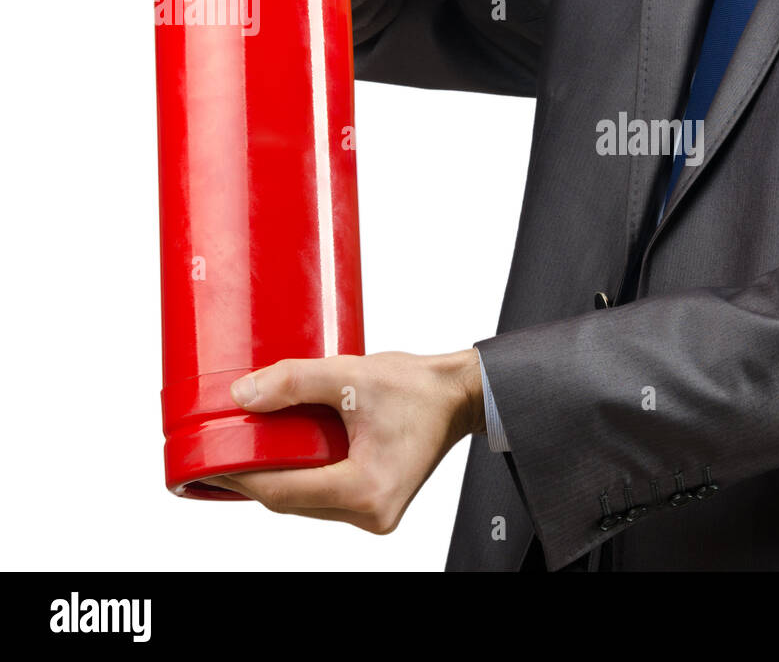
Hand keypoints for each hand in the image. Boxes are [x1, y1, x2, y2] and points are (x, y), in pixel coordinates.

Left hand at [206, 350, 484, 533]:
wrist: (460, 396)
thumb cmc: (419, 388)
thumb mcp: (352, 374)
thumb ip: (294, 382)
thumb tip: (243, 396)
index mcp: (367, 488)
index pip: (285, 491)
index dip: (242, 478)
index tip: (210, 463)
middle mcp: (372, 512)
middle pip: (291, 503)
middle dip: (253, 480)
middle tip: (220, 455)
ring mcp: (375, 513)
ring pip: (306, 504)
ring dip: (276, 480)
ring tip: (246, 453)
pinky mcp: (375, 504)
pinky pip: (323, 499)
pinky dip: (300, 479)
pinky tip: (284, 457)